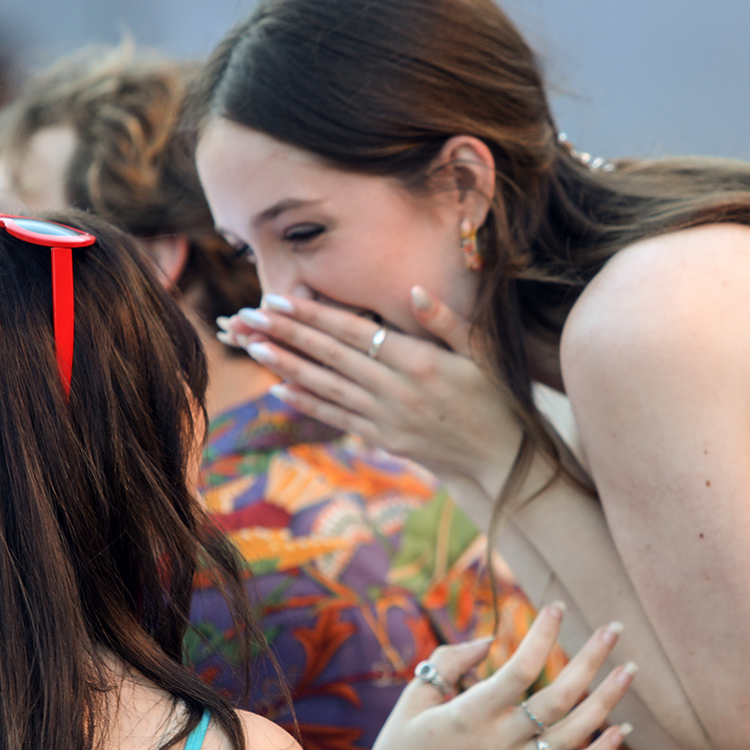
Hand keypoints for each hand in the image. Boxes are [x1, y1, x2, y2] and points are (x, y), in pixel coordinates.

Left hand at [217, 286, 522, 488]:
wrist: (499, 459)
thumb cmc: (495, 397)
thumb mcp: (482, 352)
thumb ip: (447, 321)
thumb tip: (414, 291)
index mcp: (420, 362)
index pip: (355, 332)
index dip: (315, 315)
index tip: (280, 299)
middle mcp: (398, 390)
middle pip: (332, 357)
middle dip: (288, 334)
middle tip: (250, 317)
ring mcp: (387, 418)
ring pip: (328, 387)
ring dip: (289, 367)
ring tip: (256, 348)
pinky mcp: (383, 439)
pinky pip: (338, 418)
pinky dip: (309, 403)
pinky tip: (281, 390)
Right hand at [347, 605, 634, 749]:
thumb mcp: (411, 701)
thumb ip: (448, 664)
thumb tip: (489, 641)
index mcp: (470, 715)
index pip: (521, 668)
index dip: (543, 634)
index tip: (556, 608)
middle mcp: (500, 742)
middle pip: (560, 697)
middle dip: (591, 659)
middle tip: (613, 629)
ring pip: (575, 734)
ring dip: (607, 700)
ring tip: (630, 669)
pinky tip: (622, 730)